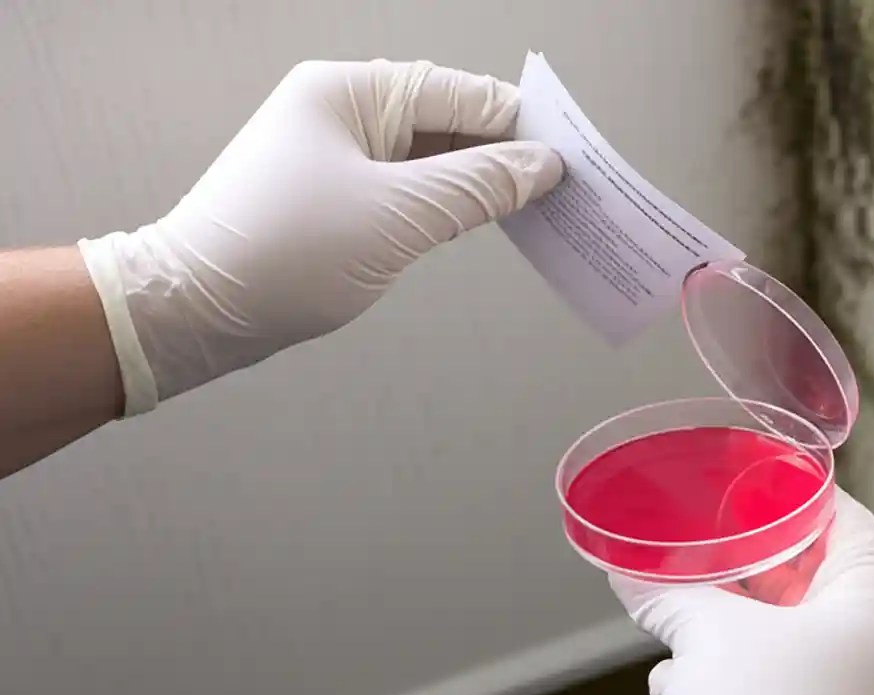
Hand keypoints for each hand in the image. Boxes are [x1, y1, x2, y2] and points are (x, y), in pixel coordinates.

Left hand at [79, 60, 562, 413]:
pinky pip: (405, 187)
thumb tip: (541, 165)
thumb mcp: (396, 218)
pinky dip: (445, 204)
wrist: (189, 313)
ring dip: (477, 183)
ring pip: (429, 157)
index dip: (521, 127)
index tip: (574, 161)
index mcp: (350, 92)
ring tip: (534, 211)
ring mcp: (335, 153)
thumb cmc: (282, 256)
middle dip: (504, 156)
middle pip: (447, 121)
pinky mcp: (332, 194)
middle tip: (564, 192)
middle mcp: (342, 110)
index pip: (460, 95)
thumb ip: (477, 187)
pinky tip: (479, 222)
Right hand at [611, 489, 873, 694]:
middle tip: (697, 542)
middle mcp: (864, 647)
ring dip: (716, 632)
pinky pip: (757, 680)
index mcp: (873, 607)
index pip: (846, 519)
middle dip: (738, 570)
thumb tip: (627, 571)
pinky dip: (716, 679)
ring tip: (680, 625)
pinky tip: (683, 692)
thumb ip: (670, 593)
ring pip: (770, 633)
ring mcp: (835, 690)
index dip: (797, 492)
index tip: (749, 476)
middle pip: (801, 576)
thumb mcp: (712, 641)